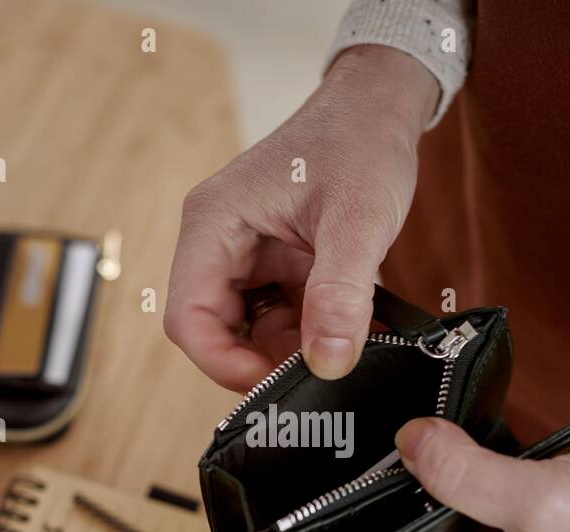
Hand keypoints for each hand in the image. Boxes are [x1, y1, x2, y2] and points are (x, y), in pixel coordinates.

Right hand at [163, 46, 438, 390]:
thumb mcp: (357, 221)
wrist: (379, 108)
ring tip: (341, 339)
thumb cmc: (359, 142)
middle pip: (216, 330)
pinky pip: (278, 314)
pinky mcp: (272, 263)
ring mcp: (244, 254)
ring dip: (292, 346)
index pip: (189, 318)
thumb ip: (341, 295)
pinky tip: (346, 326)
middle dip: (265, 358)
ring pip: (250, 330)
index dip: (223, 364)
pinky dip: (310, 329)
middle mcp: (218, 241)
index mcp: (213, 223)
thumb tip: (329, 362)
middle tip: (319, 366)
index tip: (273, 385)